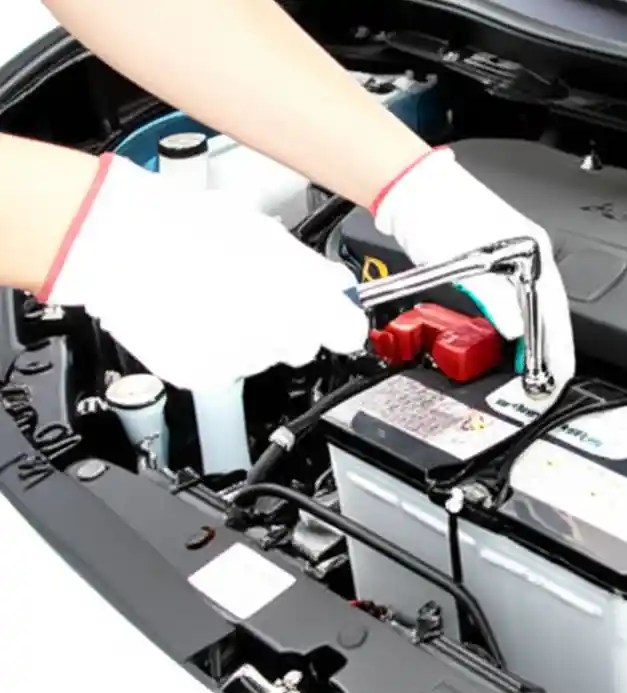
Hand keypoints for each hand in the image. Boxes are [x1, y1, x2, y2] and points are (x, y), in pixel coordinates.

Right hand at [41, 154, 368, 390]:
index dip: (339, 320)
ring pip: (262, 356)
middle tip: (257, 294)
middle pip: (303, 345)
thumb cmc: (189, 228)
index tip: (331, 314)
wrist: (121, 246)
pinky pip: (222, 367)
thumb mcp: (267, 232)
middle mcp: (277, 335)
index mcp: (304, 298)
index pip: (348, 331)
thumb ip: (311, 267)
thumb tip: (334, 283)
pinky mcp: (203, 375)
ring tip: (216, 299)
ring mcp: (239, 359)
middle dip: (290, 324)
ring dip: (248, 335)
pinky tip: (194, 316)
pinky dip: (213, 349)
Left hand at [371, 147, 575, 399]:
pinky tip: (514, 332)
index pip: (552, 307)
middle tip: (551, 376)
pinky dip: (519, 318)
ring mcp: (513, 251)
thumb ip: (497, 301)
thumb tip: (518, 331)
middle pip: (549, 307)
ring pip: (533, 302)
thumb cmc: (438, 212)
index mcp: (531, 249)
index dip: (556, 344)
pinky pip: (517, 294)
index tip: (559, 371)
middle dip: (551, 345)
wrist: (413, 186)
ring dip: (535, 334)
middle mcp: (528, 249)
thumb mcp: (468, 266)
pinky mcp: (494, 256)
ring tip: (534, 362)